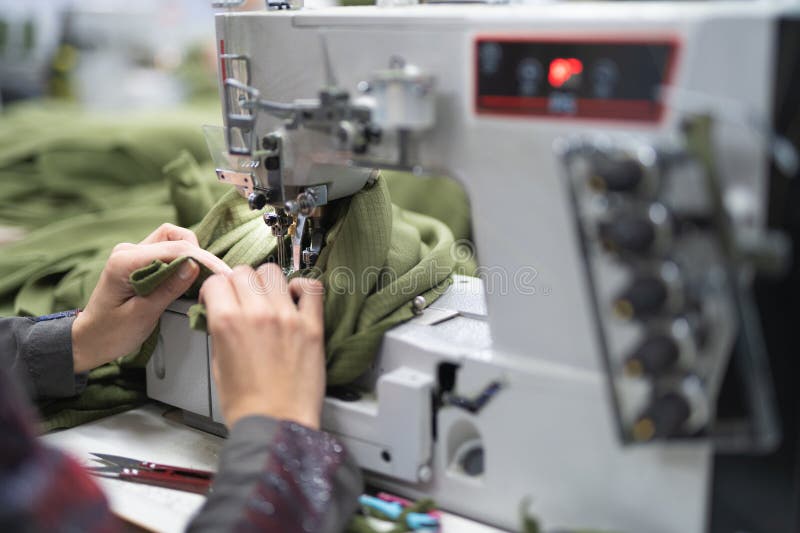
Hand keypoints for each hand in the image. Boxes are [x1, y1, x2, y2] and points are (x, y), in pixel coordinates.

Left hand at [71, 223, 231, 372]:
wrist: (90, 340)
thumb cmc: (111, 333)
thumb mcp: (143, 315)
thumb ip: (168, 288)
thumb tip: (195, 265)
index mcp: (125, 261)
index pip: (173, 249)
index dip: (202, 259)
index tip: (223, 275)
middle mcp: (128, 250)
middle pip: (175, 236)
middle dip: (199, 253)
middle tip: (216, 277)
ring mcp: (133, 253)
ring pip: (173, 239)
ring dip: (192, 254)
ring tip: (205, 276)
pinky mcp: (139, 260)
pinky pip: (167, 250)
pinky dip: (184, 259)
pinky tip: (193, 276)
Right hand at [199, 264, 324, 428]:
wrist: (276, 425)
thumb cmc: (247, 405)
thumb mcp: (217, 365)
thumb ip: (219, 332)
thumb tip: (221, 315)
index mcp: (227, 322)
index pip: (217, 282)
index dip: (215, 290)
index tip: (219, 299)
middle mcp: (257, 313)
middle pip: (244, 272)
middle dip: (238, 284)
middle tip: (243, 300)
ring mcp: (287, 317)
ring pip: (273, 272)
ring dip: (266, 282)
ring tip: (268, 298)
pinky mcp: (312, 326)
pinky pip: (311, 287)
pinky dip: (302, 286)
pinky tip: (295, 296)